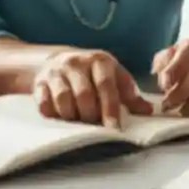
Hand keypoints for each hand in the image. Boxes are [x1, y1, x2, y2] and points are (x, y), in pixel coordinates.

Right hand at [33, 49, 152, 128]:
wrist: (57, 60)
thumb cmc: (92, 74)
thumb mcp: (113, 76)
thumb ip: (129, 95)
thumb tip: (149, 111)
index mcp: (99, 61)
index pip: (106, 85)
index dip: (110, 108)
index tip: (114, 128)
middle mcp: (76, 63)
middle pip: (84, 95)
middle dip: (91, 116)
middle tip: (95, 126)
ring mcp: (56, 72)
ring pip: (63, 100)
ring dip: (72, 117)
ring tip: (78, 122)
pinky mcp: (39, 83)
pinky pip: (44, 104)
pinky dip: (52, 114)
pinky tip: (59, 118)